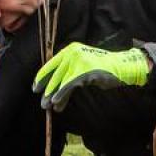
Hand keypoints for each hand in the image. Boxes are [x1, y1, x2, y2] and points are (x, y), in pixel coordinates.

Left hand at [33, 43, 149, 110]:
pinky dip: (62, 94)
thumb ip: (68, 72)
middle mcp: (71, 53)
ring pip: (60, 80)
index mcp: (69, 50)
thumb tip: (52, 89)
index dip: (41, 77)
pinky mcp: (84, 71)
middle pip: (54, 74)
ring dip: (53, 95)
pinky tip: (57, 102)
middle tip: (42, 103)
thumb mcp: (81, 67)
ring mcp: (78, 61)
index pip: (51, 64)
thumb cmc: (102, 69)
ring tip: (48, 106)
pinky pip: (69, 85)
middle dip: (47, 90)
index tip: (35, 88)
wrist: (120, 67)